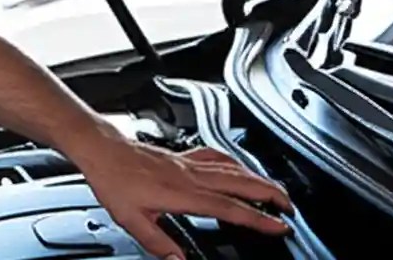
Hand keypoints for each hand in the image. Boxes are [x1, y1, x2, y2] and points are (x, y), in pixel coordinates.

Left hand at [76, 137, 292, 258]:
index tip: (279, 226)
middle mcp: (190, 174)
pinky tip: (240, 167)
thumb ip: (157, 243)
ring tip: (276, 190)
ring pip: (233, 167)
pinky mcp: (182, 154)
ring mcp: (188, 162)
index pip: (229, 208)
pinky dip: (236, 162)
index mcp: (182, 193)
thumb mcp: (131, 220)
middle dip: (271, 193)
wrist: (101, 149)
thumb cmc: (113, 180)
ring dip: (258, 178)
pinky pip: (217, 155)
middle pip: (241, 182)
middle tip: (290, 208)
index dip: (257, 218)